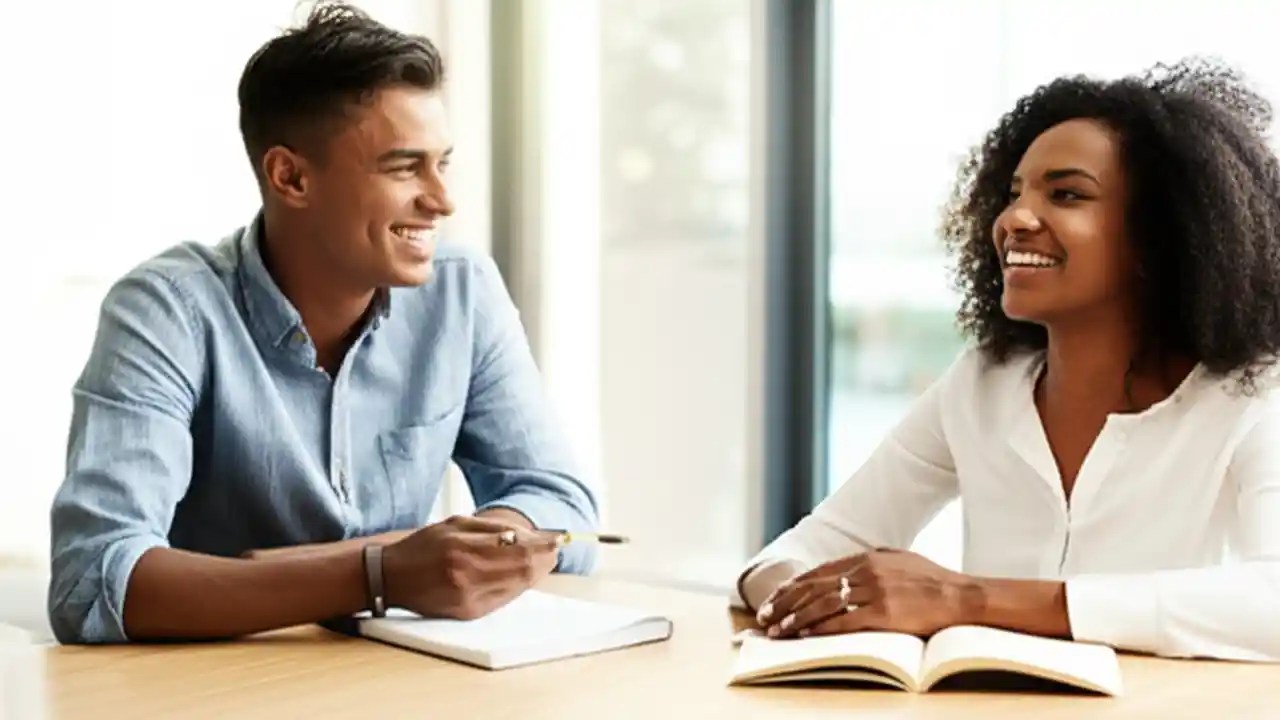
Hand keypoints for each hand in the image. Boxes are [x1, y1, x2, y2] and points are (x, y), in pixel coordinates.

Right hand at [381, 515, 561, 619]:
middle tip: (555, 550)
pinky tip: (521, 577)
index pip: (518, 548)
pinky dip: (517, 587)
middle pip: (522, 569)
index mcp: (464, 548)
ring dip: (534, 574)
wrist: (391, 577)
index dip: (542, 544)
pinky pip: (503, 600)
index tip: (558, 539)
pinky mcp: (467, 613)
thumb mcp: (454, 524)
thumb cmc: (423, 546)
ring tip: (544, 562)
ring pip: (516, 586)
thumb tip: (526, 534)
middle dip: (543, 559)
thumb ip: (490, 528)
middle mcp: (467, 575)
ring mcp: (468, 597)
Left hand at [756, 549, 979, 638]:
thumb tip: (845, 568)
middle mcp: (865, 571)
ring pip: (823, 605)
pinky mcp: (884, 613)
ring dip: (795, 619)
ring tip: (777, 631)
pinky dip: (820, 628)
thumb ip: (869, 561)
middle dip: (784, 603)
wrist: (958, 595)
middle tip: (764, 617)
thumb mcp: (896, 558)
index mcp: (866, 557)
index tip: (774, 598)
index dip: (792, 586)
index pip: (818, 572)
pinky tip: (804, 635)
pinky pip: (843, 621)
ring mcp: (874, 591)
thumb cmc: (930, 579)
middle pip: (813, 588)